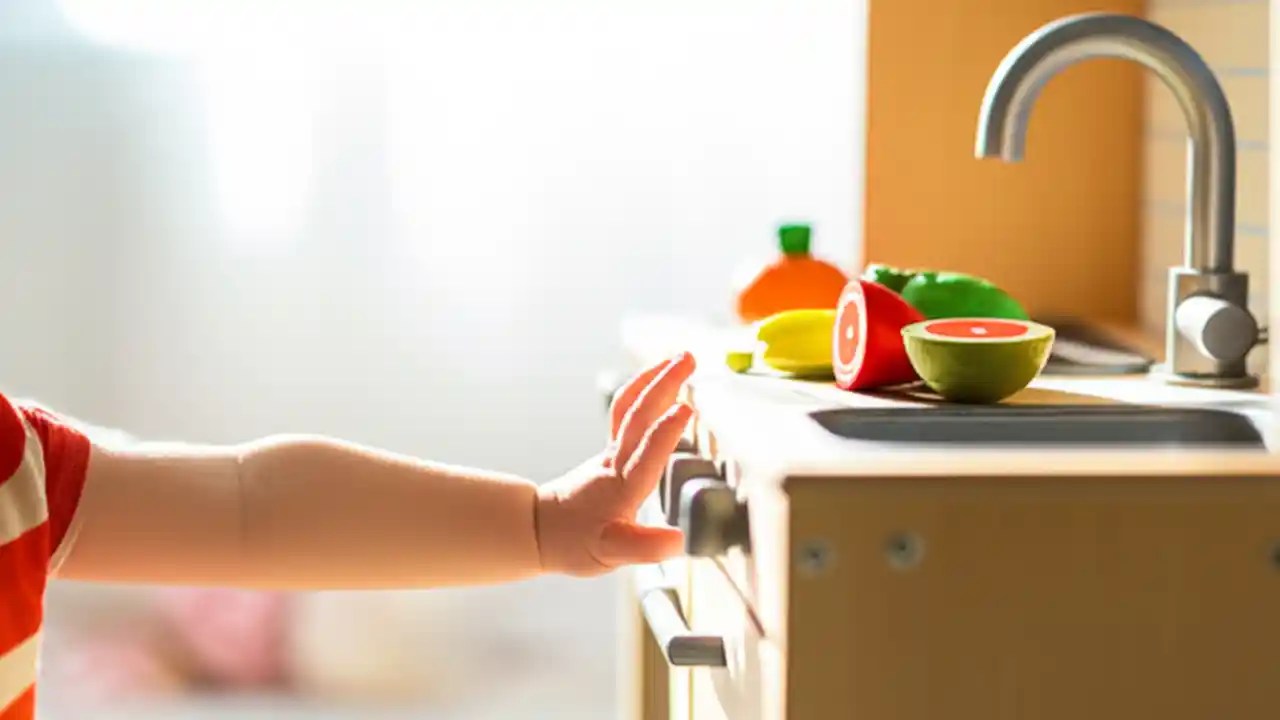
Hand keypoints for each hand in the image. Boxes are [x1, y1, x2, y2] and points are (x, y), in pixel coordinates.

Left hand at [535, 353, 695, 575]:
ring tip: (679, 358)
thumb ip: (643, 547)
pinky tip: (660, 381)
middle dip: (662, 384)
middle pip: (637, 416)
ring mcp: (612, 453)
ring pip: (630, 407)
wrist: (543, 530)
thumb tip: (677, 540)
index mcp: (622, 489)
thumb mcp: (611, 555)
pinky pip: (627, 411)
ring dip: (653, 379)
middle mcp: (616, 464)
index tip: (687, 407)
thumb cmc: (578, 544)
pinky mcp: (611, 450)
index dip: (665, 433)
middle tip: (689, 358)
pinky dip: (644, 390)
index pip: (645, 455)